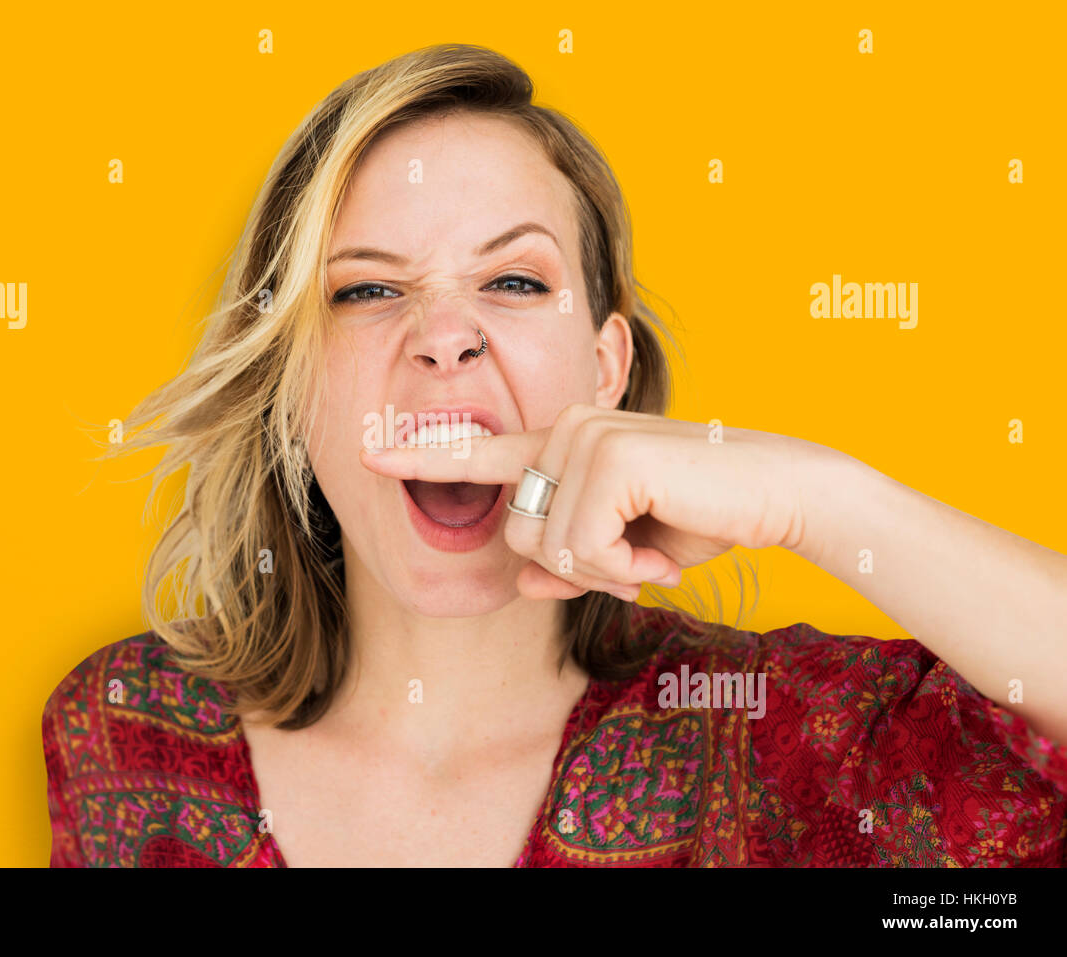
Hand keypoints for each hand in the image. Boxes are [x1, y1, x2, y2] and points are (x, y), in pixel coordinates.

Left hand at [358, 403, 825, 601]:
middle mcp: (564, 429)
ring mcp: (583, 437)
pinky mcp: (607, 457)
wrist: (776, 496)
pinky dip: (623, 569)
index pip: (480, 452)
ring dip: (605, 572)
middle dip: (578, 571)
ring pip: (545, 548)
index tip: (367, 450)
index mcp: (561, 442)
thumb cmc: (703, 515)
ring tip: (654, 552)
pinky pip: (580, 548)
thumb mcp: (626, 550)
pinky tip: (661, 552)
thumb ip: (570, 562)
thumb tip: (525, 584)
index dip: (421, 455)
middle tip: (638, 563)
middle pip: (518, 536)